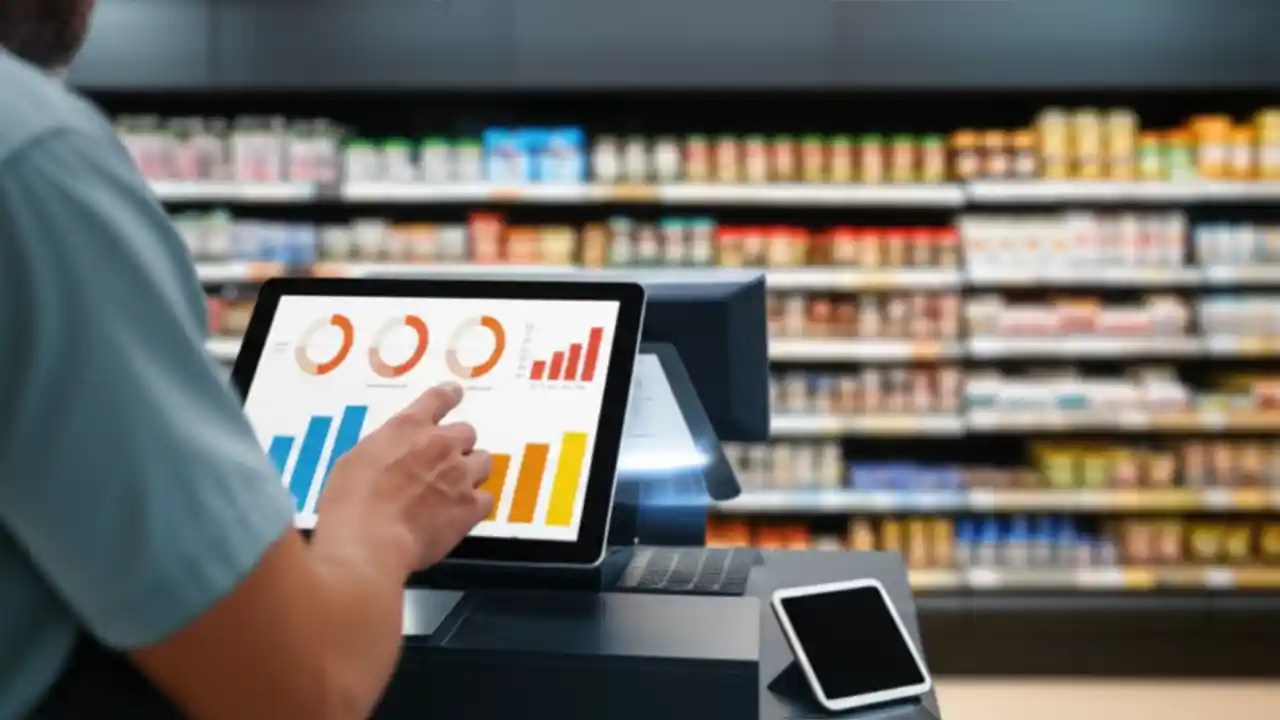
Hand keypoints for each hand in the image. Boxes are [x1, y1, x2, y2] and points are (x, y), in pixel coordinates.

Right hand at [313, 382, 493, 573]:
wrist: (369, 542)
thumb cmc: (348, 502)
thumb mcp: (354, 461)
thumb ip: (383, 452)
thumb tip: (392, 459)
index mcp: (408, 427)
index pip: (439, 398)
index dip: (449, 395)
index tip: (454, 394)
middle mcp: (441, 445)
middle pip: (467, 433)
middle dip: (457, 446)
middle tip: (442, 464)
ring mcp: (461, 475)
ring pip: (483, 461)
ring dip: (471, 470)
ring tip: (456, 487)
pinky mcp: (471, 507)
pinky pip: (486, 499)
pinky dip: (475, 505)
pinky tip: (460, 515)